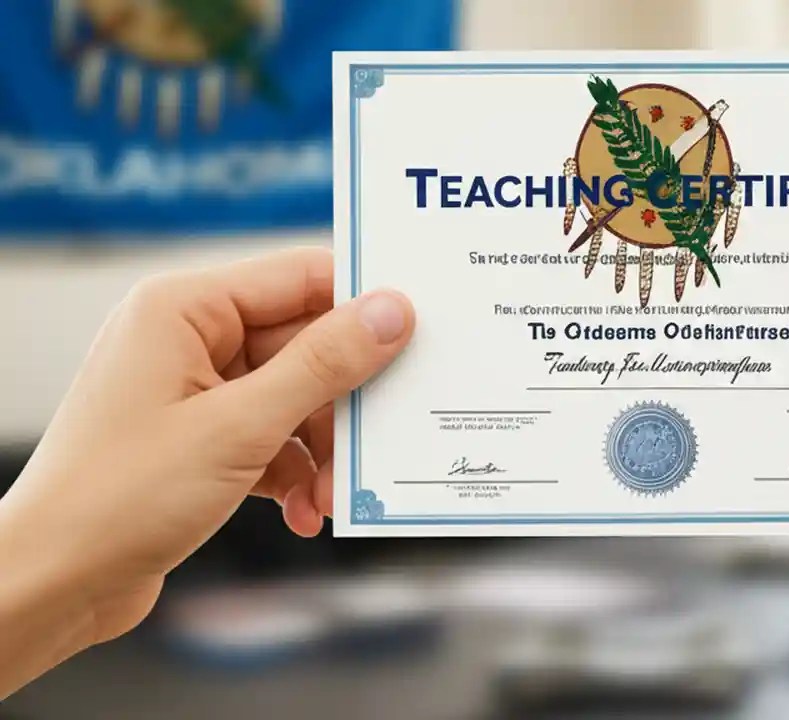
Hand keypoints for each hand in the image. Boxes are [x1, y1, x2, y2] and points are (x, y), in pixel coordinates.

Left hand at [0, 248, 413, 696]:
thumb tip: (391, 311)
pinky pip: (270, 436)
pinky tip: (300, 512)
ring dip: (322, 450)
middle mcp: (186, 337)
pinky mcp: (197, 436)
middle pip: (304, 345)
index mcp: (184, 308)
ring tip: (326, 499)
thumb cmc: (119, 497)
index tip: (420, 335)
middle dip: (342, 404)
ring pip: (293, 398)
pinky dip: (293, 473)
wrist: (52, 583)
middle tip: (379, 439)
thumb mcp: (240, 427)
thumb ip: (323, 365)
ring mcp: (191, 389)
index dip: (363, 306)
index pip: (300, 278)